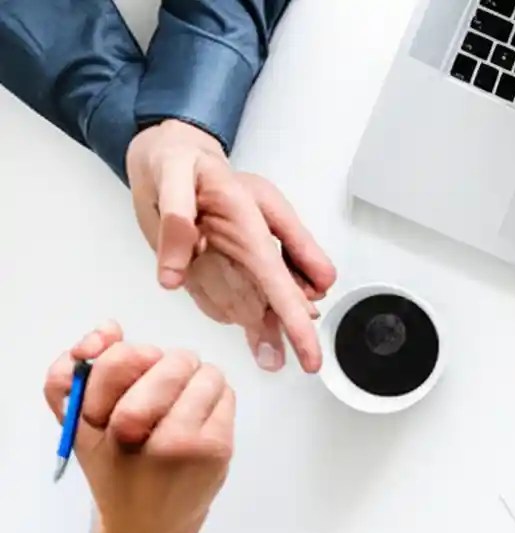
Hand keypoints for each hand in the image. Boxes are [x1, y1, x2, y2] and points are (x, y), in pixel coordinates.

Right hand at [43, 321, 235, 532]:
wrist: (148, 526)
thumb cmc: (115, 469)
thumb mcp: (78, 428)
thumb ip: (77, 375)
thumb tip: (109, 329)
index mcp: (95, 423)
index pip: (117, 360)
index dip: (127, 354)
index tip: (128, 370)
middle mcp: (137, 433)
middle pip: (171, 360)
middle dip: (170, 363)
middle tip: (163, 381)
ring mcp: (182, 442)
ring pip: (206, 372)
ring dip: (196, 379)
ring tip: (182, 400)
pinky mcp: (216, 448)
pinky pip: (226, 394)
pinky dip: (215, 397)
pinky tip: (199, 418)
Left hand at [126, 120, 336, 371]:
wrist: (169, 155)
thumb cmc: (179, 159)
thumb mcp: (171, 175)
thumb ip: (177, 220)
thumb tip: (173, 276)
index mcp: (252, 221)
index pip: (281, 278)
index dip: (296, 319)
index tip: (310, 355)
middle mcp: (255, 241)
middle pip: (280, 297)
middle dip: (283, 331)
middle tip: (273, 360)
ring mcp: (242, 255)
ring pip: (260, 303)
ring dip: (261, 328)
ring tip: (265, 354)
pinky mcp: (225, 264)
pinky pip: (231, 299)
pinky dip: (230, 311)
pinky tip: (231, 310)